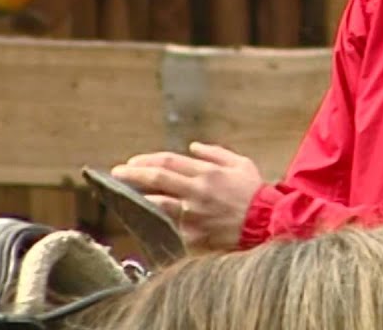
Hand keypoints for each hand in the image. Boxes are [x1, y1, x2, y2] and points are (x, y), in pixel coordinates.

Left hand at [111, 142, 263, 249]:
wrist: (267, 224)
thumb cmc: (254, 192)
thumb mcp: (241, 164)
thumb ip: (215, 153)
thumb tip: (192, 147)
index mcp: (207, 172)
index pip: (168, 162)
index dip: (146, 160)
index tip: (130, 162)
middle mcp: (196, 192)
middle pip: (157, 179)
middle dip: (132, 175)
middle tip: (115, 173)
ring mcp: (193, 215)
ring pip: (158, 205)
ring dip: (138, 200)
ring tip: (123, 197)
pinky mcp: (194, 235)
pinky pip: (171, 227)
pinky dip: (157, 222)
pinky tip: (144, 220)